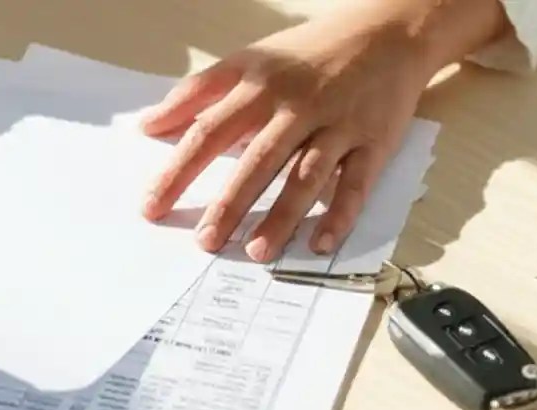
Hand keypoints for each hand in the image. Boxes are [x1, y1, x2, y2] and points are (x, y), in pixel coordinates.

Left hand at [140, 0, 505, 261]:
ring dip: (282, 216)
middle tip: (206, 241)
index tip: (152, 207)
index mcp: (259, 85)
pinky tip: (319, 244)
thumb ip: (197, 93)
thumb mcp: (248, 60)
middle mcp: (296, 105)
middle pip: (257, 158)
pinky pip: (355, 184)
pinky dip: (339, 216)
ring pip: (306, 175)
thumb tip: (149, 125)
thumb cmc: (308, 54)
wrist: (387, 30)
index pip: (208, 131)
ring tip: (256, 251)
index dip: (178, 170)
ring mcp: (337, 124)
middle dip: (230, 203)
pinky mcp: (374, 141)